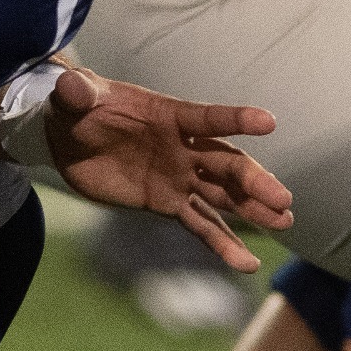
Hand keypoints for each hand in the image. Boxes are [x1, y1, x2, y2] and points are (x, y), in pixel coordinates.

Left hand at [42, 66, 291, 268]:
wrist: (67, 137)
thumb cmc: (77, 108)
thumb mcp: (73, 97)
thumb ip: (77, 93)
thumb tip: (70, 86)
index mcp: (169, 115)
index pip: (207, 118)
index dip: (235, 119)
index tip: (268, 123)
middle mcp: (183, 147)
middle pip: (224, 164)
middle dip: (253, 182)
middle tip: (282, 201)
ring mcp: (179, 177)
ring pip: (222, 196)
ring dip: (252, 210)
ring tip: (283, 224)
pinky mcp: (168, 203)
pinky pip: (200, 224)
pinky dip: (222, 243)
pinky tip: (246, 263)